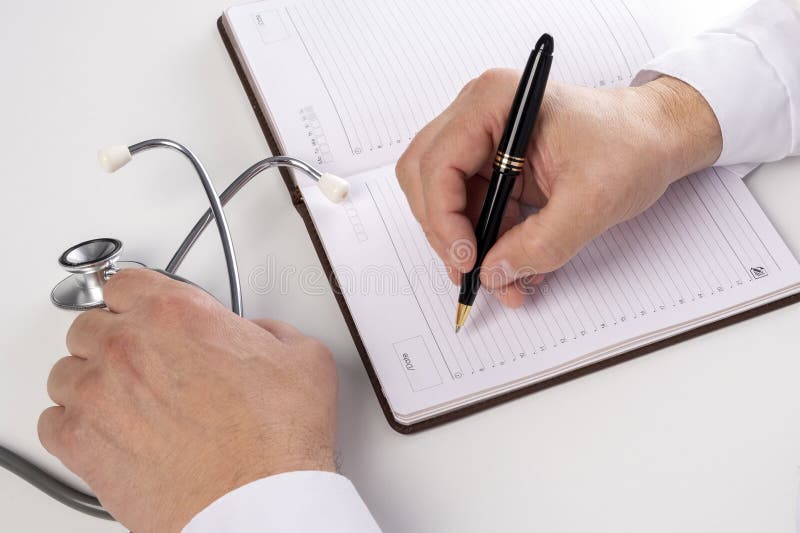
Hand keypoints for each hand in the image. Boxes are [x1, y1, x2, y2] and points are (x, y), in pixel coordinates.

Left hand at [39, 269, 336, 532]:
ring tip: (123, 399)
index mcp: (179, 315)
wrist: (258, 501)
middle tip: (142, 359)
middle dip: (114, 338)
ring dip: (91, 380)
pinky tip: (105, 429)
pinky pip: (54, 421)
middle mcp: (130, 347)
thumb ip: (271, 332)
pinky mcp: (83, 444)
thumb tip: (260, 336)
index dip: (138, 297)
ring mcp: (100, 395)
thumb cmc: (277, 438)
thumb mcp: (303, 358)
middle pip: (91, 325)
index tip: (143, 310)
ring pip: (67, 371)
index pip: (126, 282)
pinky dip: (74, 423)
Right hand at [397, 71, 721, 306]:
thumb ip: (542, 243)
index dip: (443, 218)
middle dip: (444, 232)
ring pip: (443, 199)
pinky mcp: (494, 165)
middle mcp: (479, 115)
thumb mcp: (594, 200)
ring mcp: (483, 139)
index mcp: (496, 102)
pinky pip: (471, 208)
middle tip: (469, 272)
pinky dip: (485, 241)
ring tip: (500, 280)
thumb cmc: (634, 144)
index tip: (466, 259)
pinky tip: (512, 265)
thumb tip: (494, 274)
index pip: (438, 163)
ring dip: (465, 243)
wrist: (659, 137)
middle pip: (427, 179)